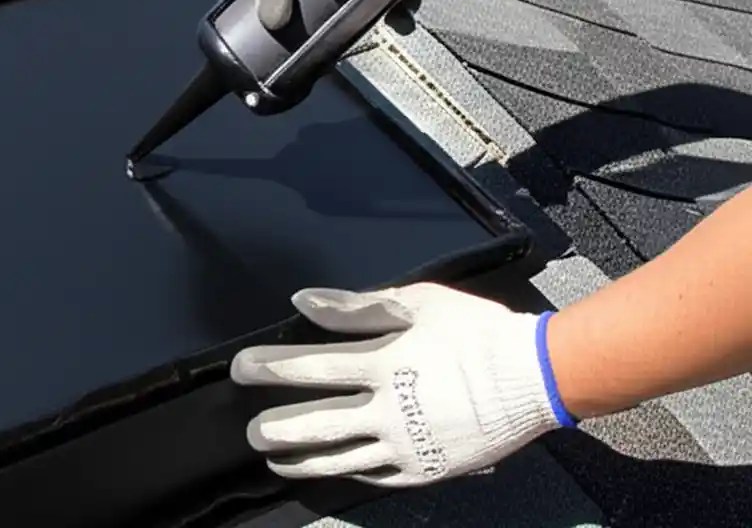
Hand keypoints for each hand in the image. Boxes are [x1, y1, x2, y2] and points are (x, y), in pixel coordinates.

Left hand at [230, 283, 576, 486]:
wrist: (537, 377)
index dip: (270, 368)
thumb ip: (356, 306)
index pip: (311, 368)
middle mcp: (389, 409)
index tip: (240, 368)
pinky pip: (375, 474)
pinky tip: (331, 468)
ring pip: (340, 458)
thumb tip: (304, 302)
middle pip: (316, 423)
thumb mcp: (416, 302)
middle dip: (276, 428)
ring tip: (275, 458)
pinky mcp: (425, 469)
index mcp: (385, 363)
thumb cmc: (475, 331)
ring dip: (301, 459)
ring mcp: (406, 444)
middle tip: (251, 430)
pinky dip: (346, 472)